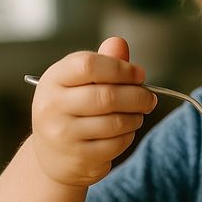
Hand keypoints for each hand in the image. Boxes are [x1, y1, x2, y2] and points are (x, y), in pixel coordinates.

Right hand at [30, 36, 156, 187]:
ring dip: (136, 117)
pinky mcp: (78, 157)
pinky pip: (116, 144)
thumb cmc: (73, 110)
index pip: (88, 65)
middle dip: (137, 96)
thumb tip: (119, 43)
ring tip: (137, 114)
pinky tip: (125, 131)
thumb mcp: (81, 82)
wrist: (53, 155)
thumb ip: (103, 62)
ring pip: (116, 122)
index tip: (139, 74)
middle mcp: (51, 106)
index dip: (120, 68)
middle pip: (107, 95)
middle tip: (149, 98)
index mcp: (53, 79)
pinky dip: (128, 135)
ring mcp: (62, 134)